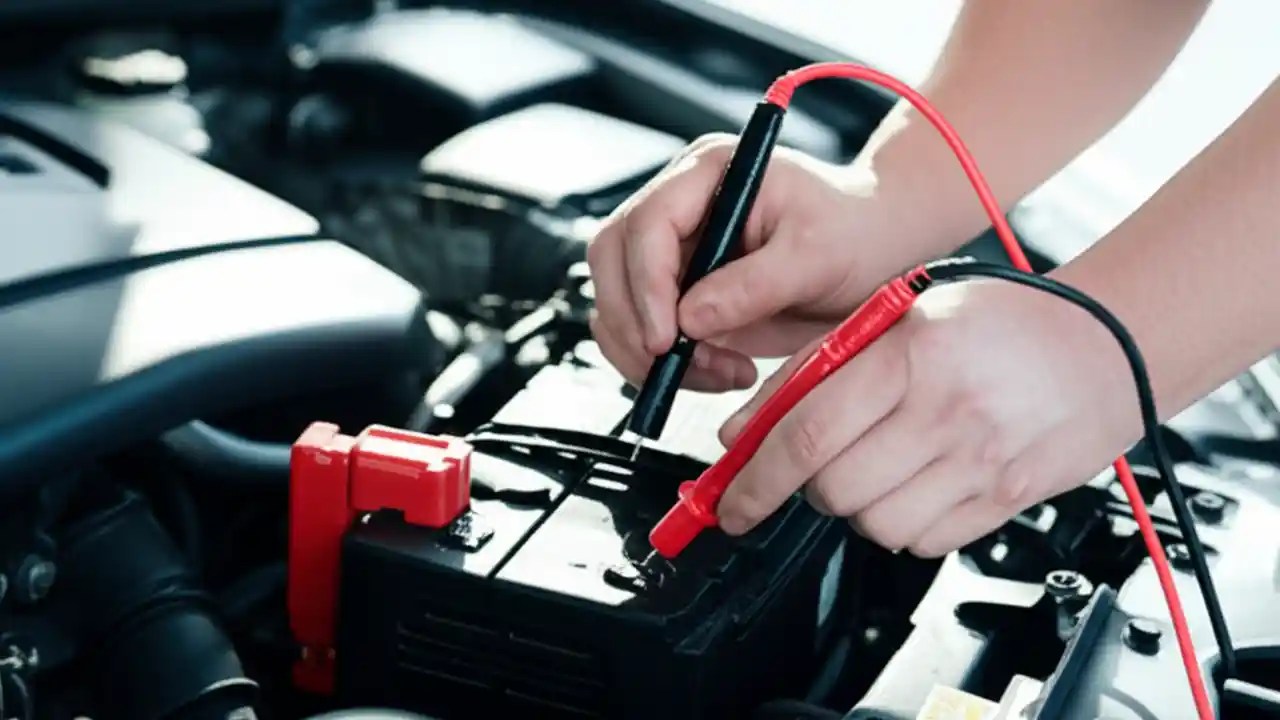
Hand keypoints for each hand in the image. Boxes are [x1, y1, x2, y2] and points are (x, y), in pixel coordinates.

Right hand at [586, 134, 899, 392]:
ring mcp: (674, 251)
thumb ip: (755, 285)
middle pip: (612, 261)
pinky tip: (715, 372)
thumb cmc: (857, 233)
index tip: (667, 337)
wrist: (877, 252)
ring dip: (646, 351)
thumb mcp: (818, 256)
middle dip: (633, 322)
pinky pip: (641, 331)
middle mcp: (680, 206)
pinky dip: (661, 364)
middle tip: (674, 364)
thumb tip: (689, 319)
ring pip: (616, 302)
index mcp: (710, 173)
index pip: (647, 224)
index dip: (646, 285)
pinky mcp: (678, 294)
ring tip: (718, 373)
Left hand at [714, 278, 1141, 556]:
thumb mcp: (899, 316)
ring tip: (876, 466)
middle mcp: (946, 413)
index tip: (728, 499)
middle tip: (813, 465)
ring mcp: (980, 463)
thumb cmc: (1000, 321)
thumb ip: (818, 368)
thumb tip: (744, 430)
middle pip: (833, 488)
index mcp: (910, 357)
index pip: (806, 433)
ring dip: (854, 505)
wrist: (1109, 345)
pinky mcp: (1006, 500)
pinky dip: (901, 524)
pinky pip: (922, 542)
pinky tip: (916, 482)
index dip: (752, 477)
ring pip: (874, 523)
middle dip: (803, 487)